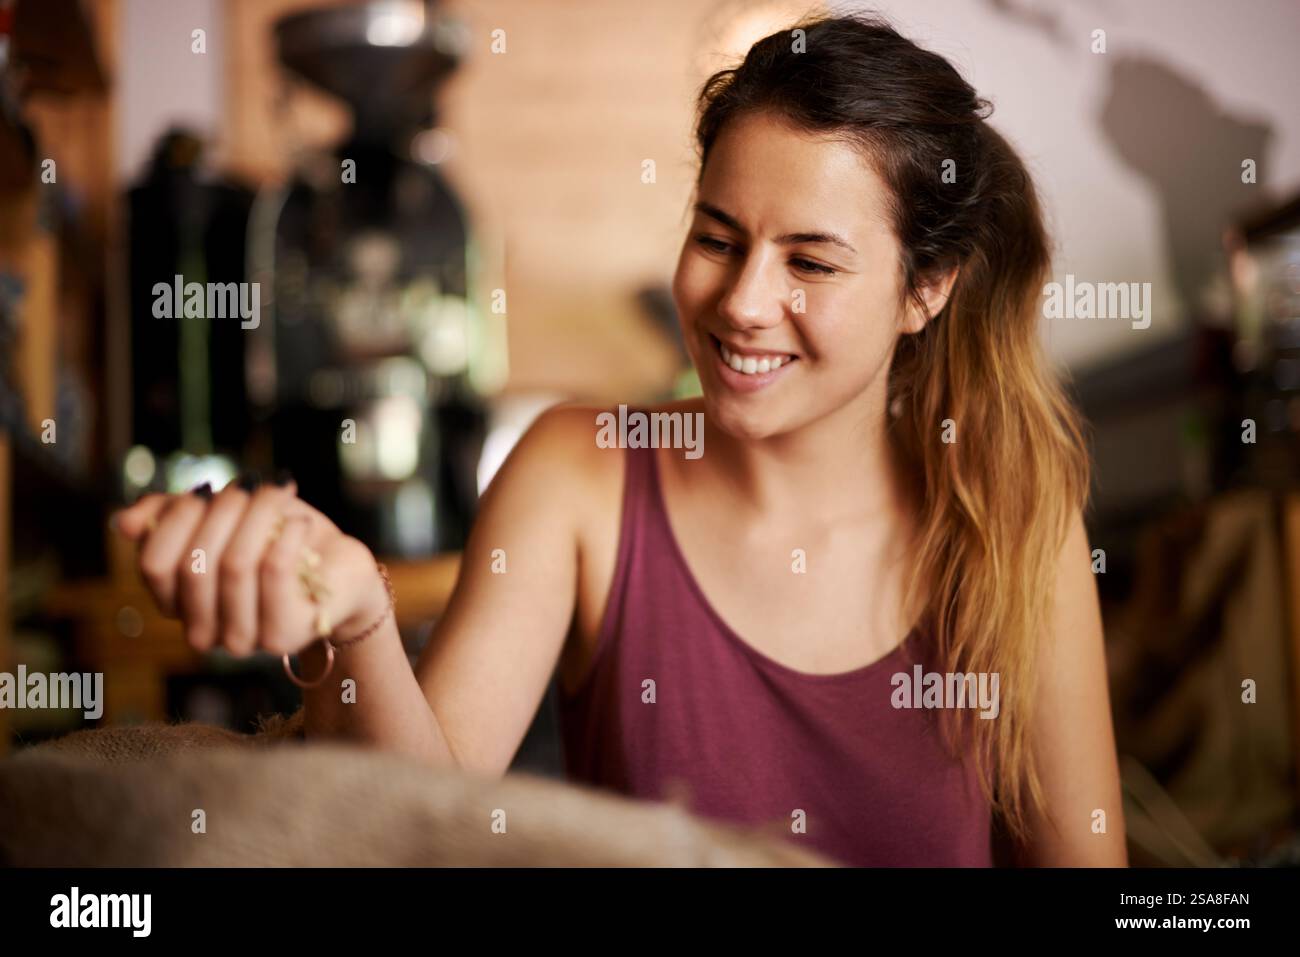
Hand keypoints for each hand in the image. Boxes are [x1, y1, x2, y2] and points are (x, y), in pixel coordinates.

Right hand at [112, 476, 385, 658]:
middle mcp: (203, 631)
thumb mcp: (222, 518)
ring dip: (258, 515)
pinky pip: (273, 571)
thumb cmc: (276, 540)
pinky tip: (301, 523)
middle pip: (193, 564)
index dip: (175, 519)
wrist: (341, 572)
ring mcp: (241, 638)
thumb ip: (171, 515)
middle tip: (248, 485)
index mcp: (178, 603)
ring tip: (277, 492)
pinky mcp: (282, 632)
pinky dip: (287, 534)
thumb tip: (122, 523)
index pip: (154, 563)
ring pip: (235, 564)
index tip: (205, 491)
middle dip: (221, 511)